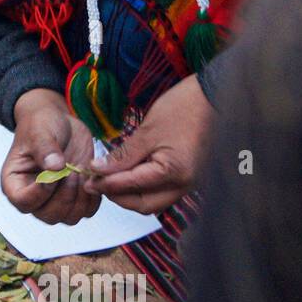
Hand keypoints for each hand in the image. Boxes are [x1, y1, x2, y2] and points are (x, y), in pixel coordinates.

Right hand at [2, 88, 100, 224]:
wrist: (59, 123)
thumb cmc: (41, 125)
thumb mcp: (39, 131)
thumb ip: (44, 148)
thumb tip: (54, 167)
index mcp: (15, 183)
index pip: (24, 202)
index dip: (41, 192)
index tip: (55, 171)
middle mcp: (34, 197)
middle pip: (49, 216)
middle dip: (65, 196)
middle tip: (72, 171)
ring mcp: (55, 200)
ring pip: (70, 217)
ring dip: (80, 197)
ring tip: (81, 171)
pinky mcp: (75, 198)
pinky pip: (87, 210)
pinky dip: (93, 197)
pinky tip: (90, 175)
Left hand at [84, 75, 213, 213]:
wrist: (214, 97)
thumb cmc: (184, 108)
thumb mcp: (148, 131)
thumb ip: (123, 156)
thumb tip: (97, 170)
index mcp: (174, 173)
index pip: (132, 187)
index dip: (106, 185)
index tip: (87, 179)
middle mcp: (185, 185)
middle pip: (143, 205)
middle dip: (118, 197)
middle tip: (96, 183)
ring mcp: (189, 184)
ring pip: (153, 201)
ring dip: (130, 193)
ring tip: (109, 177)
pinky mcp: (189, 177)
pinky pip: (162, 191)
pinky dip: (143, 187)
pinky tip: (128, 173)